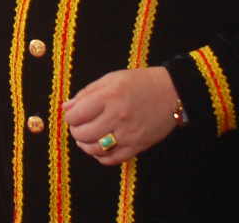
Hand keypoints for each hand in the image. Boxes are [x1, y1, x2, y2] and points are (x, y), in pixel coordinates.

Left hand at [64, 66, 179, 165]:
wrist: (173, 93)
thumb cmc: (140, 82)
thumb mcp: (111, 79)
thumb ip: (87, 93)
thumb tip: (66, 107)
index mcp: (109, 96)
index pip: (76, 115)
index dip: (70, 116)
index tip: (74, 114)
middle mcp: (117, 117)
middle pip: (82, 134)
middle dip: (76, 130)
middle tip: (80, 125)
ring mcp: (127, 134)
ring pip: (94, 149)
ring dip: (85, 145)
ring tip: (87, 137)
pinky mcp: (137, 147)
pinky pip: (111, 159)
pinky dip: (100, 156)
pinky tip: (100, 147)